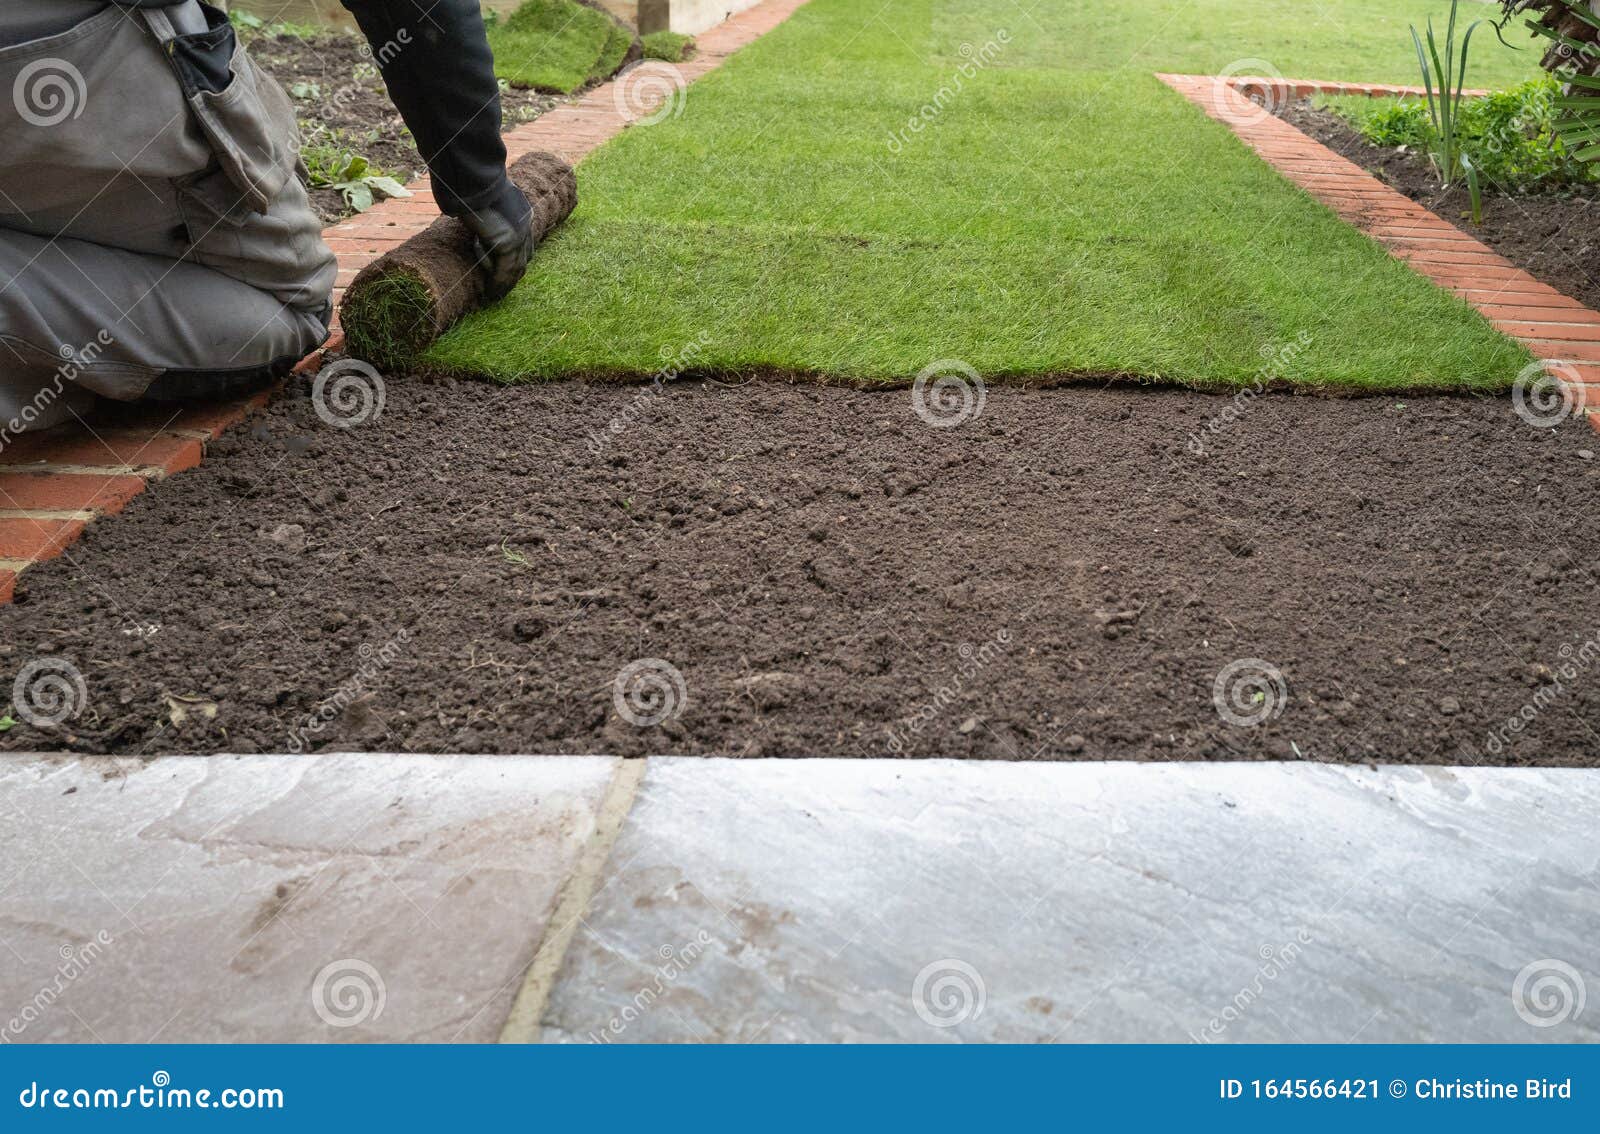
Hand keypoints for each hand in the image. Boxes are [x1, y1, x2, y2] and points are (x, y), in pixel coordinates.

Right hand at [462, 182, 533, 301]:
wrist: (470, 179)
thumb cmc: (467, 184)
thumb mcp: (480, 200)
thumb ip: (481, 213)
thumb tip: (463, 215)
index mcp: (522, 211)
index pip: (524, 243)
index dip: (516, 260)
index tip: (507, 273)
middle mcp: (525, 223)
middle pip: (524, 257)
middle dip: (513, 276)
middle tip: (501, 290)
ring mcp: (518, 234)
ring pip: (515, 268)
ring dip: (504, 284)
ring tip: (494, 297)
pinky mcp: (507, 243)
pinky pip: (504, 271)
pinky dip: (497, 285)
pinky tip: (491, 296)